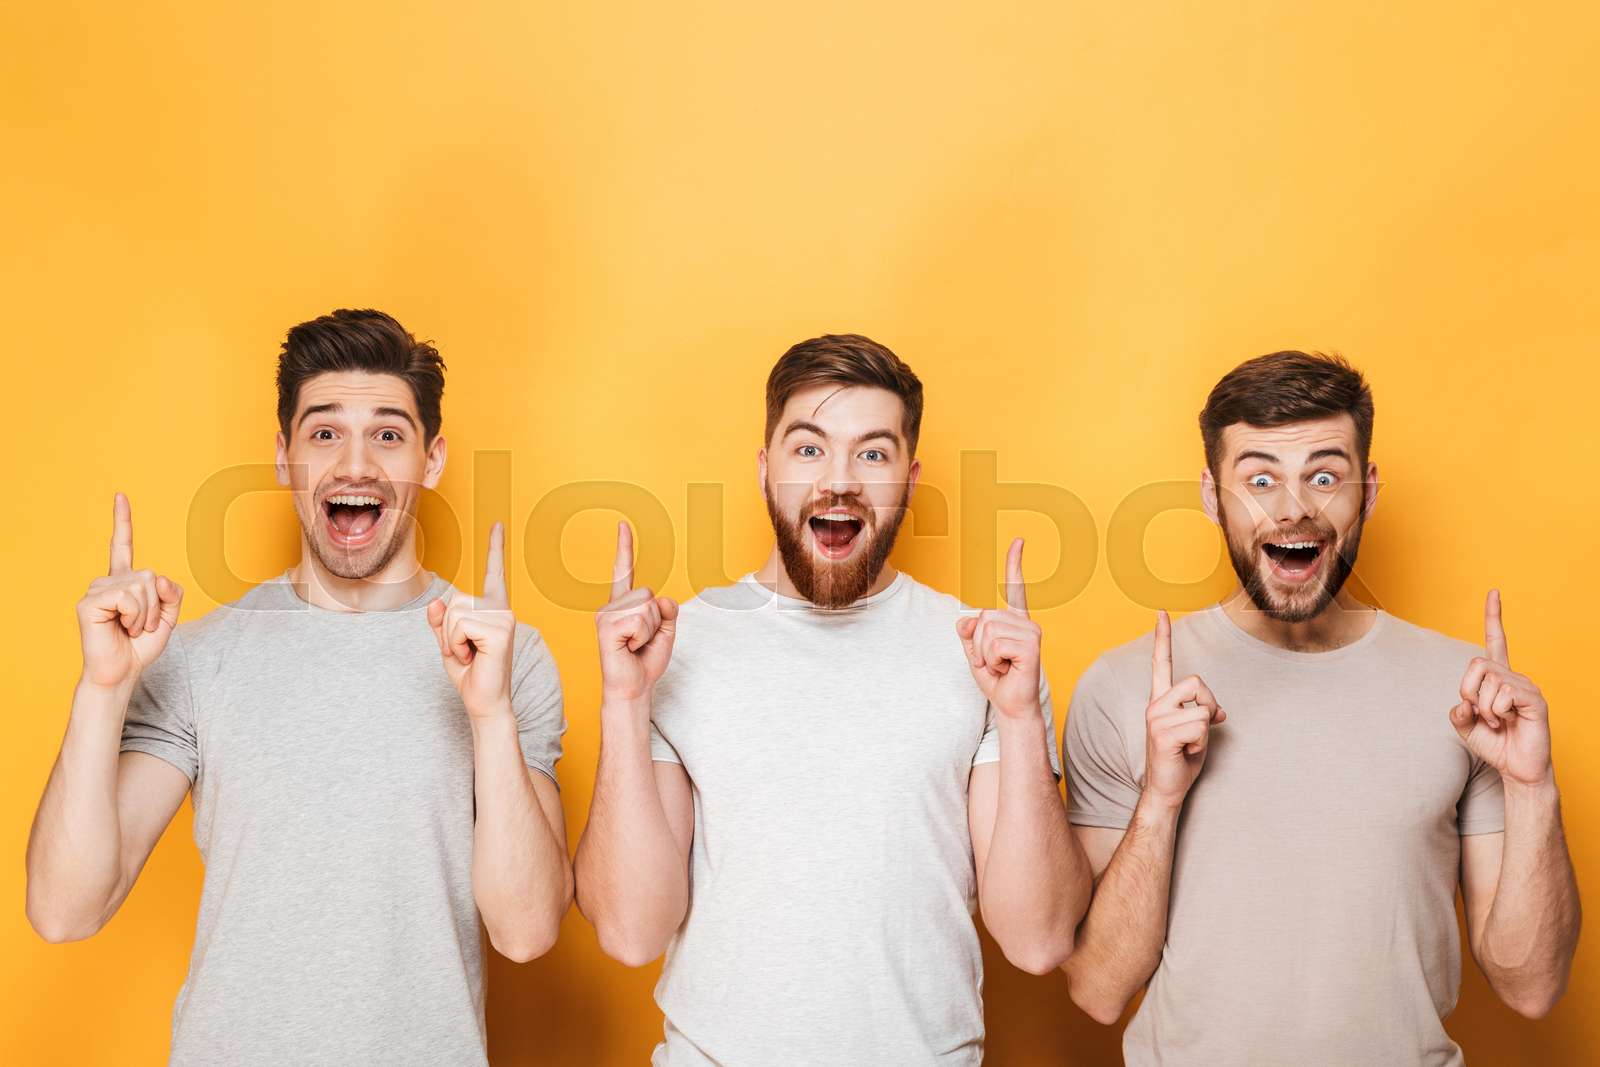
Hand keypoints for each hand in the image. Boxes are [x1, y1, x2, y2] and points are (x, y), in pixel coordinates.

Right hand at [77, 493, 183, 690]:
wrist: (122, 672)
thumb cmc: (140, 646)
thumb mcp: (169, 617)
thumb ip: (172, 592)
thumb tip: (157, 578)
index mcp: (124, 581)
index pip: (123, 545)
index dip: (122, 520)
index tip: (120, 496)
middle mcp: (108, 580)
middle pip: (151, 575)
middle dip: (157, 606)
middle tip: (141, 625)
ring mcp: (96, 590)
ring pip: (143, 585)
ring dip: (147, 614)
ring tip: (130, 628)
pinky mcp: (89, 602)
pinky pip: (129, 597)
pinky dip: (135, 616)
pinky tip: (121, 627)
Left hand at [428, 522, 516, 719]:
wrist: (484, 702)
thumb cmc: (470, 674)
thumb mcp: (449, 644)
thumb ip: (441, 621)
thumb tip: (436, 602)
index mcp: (494, 609)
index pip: (494, 573)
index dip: (495, 548)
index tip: (497, 524)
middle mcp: (503, 610)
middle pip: (454, 601)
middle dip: (446, 630)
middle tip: (464, 652)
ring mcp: (504, 618)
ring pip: (453, 614)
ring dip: (451, 640)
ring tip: (469, 655)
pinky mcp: (500, 631)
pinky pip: (459, 626)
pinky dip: (456, 645)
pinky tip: (473, 657)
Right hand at [596, 521, 677, 703]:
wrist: (634, 688)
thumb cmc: (646, 661)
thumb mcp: (666, 631)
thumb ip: (668, 610)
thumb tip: (662, 598)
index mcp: (624, 604)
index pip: (624, 571)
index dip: (625, 547)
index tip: (623, 525)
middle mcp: (611, 606)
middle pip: (650, 594)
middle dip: (657, 620)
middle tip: (641, 640)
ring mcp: (606, 615)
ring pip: (647, 606)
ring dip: (650, 629)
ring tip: (634, 645)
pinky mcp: (606, 627)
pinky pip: (641, 620)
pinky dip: (643, 636)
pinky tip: (628, 648)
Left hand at [956, 537, 1043, 718]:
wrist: (1011, 705)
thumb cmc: (996, 678)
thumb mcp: (974, 652)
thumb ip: (968, 633)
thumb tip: (967, 620)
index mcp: (1014, 621)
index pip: (1014, 587)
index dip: (1014, 564)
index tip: (1019, 540)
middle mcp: (1025, 622)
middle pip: (983, 616)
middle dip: (977, 643)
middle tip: (993, 661)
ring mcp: (1031, 632)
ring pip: (986, 631)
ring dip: (984, 653)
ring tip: (1001, 665)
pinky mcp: (1031, 645)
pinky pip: (994, 644)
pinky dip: (992, 660)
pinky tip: (1007, 668)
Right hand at [1141, 610, 1225, 807]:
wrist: (1166, 790)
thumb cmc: (1181, 760)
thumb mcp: (1198, 732)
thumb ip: (1204, 714)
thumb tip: (1219, 712)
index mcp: (1160, 700)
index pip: (1160, 663)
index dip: (1162, 637)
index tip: (1161, 613)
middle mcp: (1155, 704)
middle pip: (1197, 683)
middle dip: (1210, 705)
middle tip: (1201, 730)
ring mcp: (1156, 718)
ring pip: (1203, 708)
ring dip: (1206, 729)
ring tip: (1190, 745)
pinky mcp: (1162, 733)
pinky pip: (1200, 726)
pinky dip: (1201, 743)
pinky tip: (1187, 752)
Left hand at [1450, 589, 1551, 787]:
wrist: (1517, 769)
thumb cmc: (1495, 745)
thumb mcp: (1466, 726)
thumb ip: (1458, 710)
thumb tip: (1462, 702)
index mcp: (1498, 678)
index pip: (1495, 641)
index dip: (1493, 617)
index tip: (1494, 592)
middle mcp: (1513, 677)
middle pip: (1476, 664)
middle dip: (1468, 691)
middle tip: (1480, 712)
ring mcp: (1526, 686)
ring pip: (1488, 682)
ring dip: (1484, 708)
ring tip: (1497, 721)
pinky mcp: (1534, 700)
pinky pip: (1504, 694)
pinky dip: (1496, 712)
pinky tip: (1507, 722)